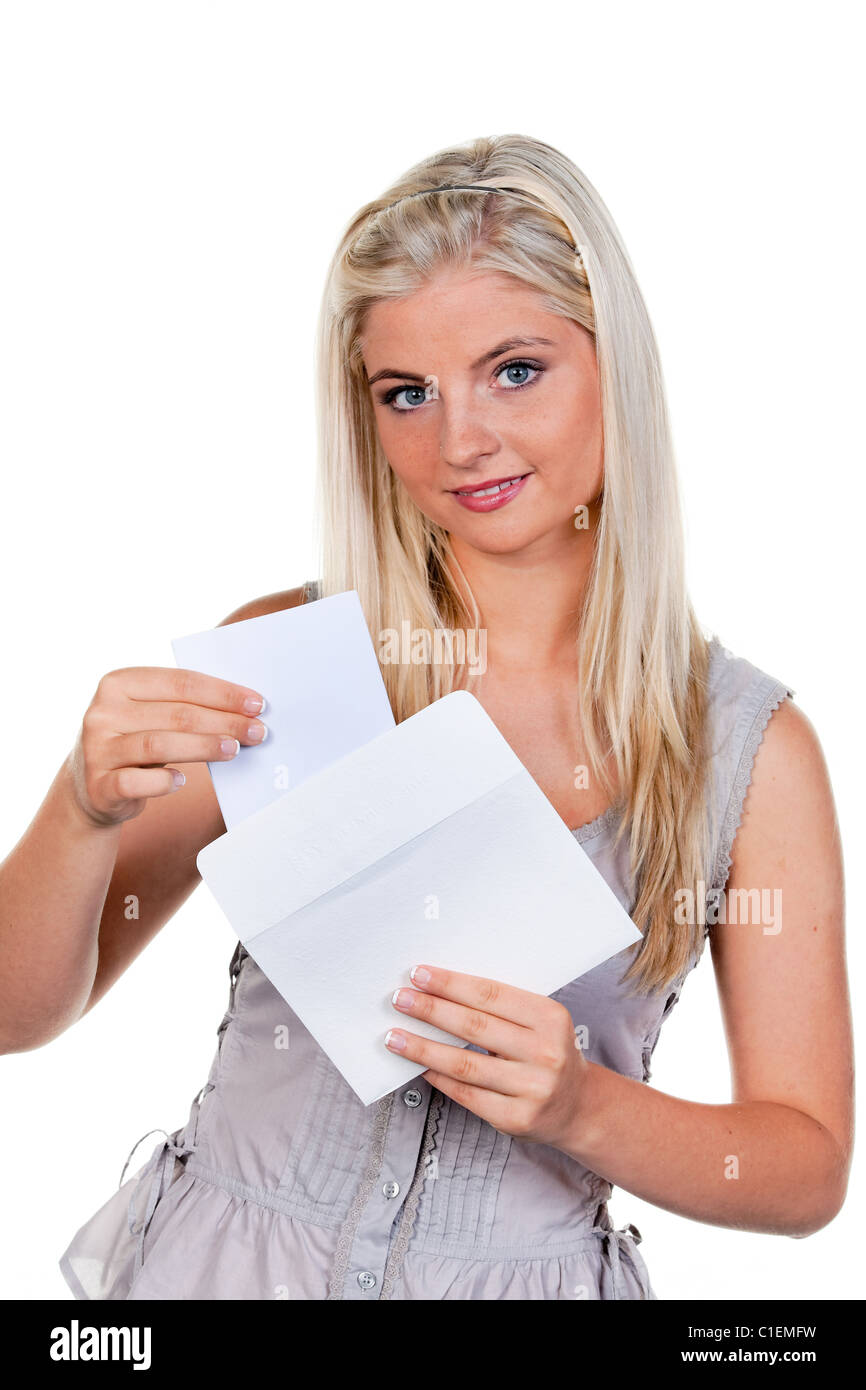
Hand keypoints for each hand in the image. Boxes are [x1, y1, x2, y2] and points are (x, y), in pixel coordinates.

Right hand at [67, 667, 266, 826]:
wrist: (92, 790)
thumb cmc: (137, 745)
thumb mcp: (151, 717)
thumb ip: (184, 707)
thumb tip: (246, 709)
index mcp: (118, 682)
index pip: (181, 682)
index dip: (223, 693)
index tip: (257, 704)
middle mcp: (102, 712)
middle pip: (177, 713)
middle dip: (224, 722)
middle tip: (257, 731)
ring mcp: (96, 749)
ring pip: (160, 744)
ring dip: (204, 747)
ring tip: (234, 750)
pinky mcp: (98, 786)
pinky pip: (137, 782)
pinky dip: (164, 781)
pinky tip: (183, 781)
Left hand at [385, 964, 588, 1147]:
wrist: (577, 1106)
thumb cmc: (547, 1053)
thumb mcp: (539, 1022)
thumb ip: (500, 1008)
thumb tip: (440, 991)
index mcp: (550, 1018)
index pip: (491, 994)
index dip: (451, 984)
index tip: (419, 974)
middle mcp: (545, 1053)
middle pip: (474, 1026)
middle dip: (431, 1010)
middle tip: (399, 999)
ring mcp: (532, 1089)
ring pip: (464, 1064)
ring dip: (423, 1048)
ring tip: (394, 1036)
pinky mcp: (516, 1118)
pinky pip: (466, 1094)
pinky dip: (437, 1077)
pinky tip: (418, 1066)